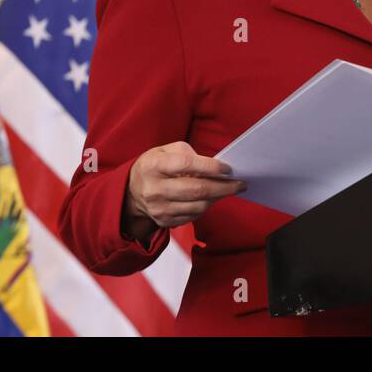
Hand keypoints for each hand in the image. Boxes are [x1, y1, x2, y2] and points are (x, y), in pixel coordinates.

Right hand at [123, 142, 246, 238]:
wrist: (131, 191)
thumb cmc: (155, 165)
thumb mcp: (165, 150)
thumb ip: (188, 155)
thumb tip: (213, 167)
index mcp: (154, 165)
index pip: (186, 165)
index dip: (210, 167)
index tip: (228, 169)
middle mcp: (154, 189)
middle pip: (196, 190)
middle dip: (223, 187)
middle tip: (240, 183)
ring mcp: (158, 208)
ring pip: (198, 206)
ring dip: (217, 198)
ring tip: (227, 189)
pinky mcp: (164, 221)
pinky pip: (193, 217)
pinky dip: (206, 207)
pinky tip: (211, 198)